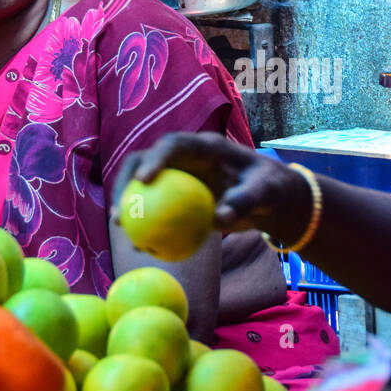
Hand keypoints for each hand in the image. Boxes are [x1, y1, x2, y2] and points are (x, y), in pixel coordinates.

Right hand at [113, 132, 313, 241]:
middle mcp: (186, 157)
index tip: (143, 180)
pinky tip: (140, 246)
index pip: (173, 145)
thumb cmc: (269, 188)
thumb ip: (244, 201)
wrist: (270, 199)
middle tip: (121, 210)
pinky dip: (146, 223)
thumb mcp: (264, 193)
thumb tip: (219, 219)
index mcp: (205, 147)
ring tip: (121, 229)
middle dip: (126, 181)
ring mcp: (178, 176)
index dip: (155, 158)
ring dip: (128, 203)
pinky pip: (156, 208)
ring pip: (144, 185)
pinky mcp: (177, 196)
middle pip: (145, 161)